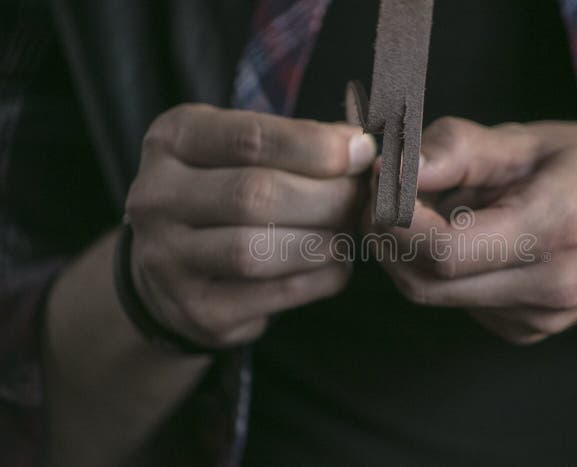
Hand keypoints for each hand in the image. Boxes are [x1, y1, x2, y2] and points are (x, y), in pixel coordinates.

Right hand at [125, 104, 375, 346]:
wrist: (172, 267)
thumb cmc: (224, 192)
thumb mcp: (242, 150)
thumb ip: (296, 142)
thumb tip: (360, 148)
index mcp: (172, 141)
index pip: (249, 139)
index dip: (316, 146)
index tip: (361, 150)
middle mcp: (156, 198)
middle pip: (255, 194)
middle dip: (327, 195)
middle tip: (361, 196)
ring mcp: (168, 260)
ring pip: (260, 250)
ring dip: (324, 239)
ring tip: (348, 229)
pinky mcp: (199, 310)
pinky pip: (277, 292)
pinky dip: (321, 275)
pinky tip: (334, 261)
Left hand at [371, 117, 576, 343]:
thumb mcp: (533, 140)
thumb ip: (460, 150)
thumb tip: (397, 167)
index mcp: (557, 227)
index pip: (446, 252)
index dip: (397, 222)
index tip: (383, 186)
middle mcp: (550, 286)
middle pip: (429, 283)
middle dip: (392, 240)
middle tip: (392, 196)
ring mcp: (541, 318)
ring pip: (438, 297)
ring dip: (417, 255)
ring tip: (445, 211)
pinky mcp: (531, 331)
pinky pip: (461, 305)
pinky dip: (446, 272)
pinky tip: (473, 239)